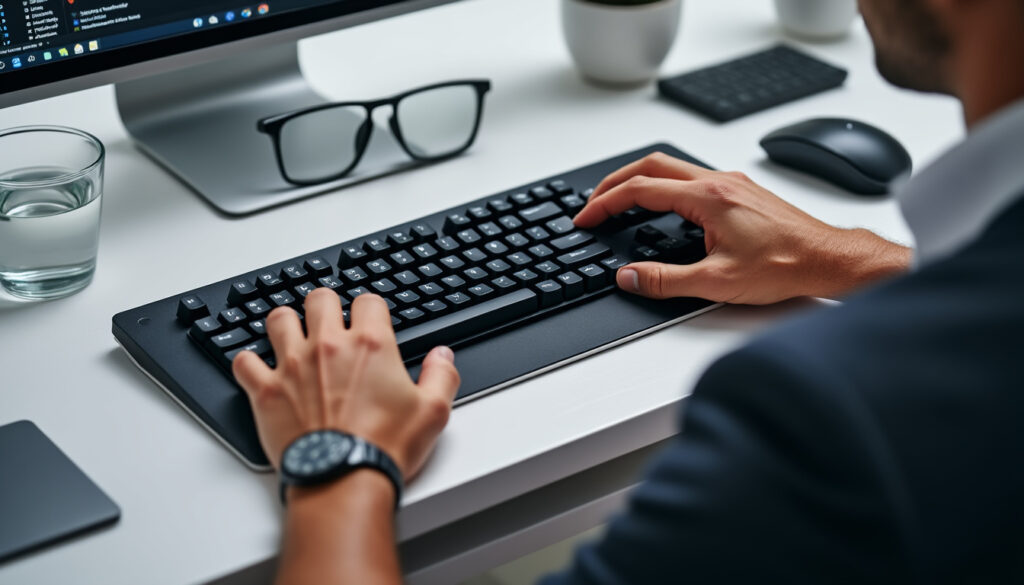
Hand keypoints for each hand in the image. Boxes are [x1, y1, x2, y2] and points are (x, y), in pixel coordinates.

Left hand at [231, 289, 460, 479]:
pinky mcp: (266, 391)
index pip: (368, 301)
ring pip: (279, 319)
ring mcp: (292, 366)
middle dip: (326, 305)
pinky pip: (244, 362)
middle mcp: (328, 346)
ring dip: (286, 324)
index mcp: (370, 345)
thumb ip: (441, 376)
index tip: (370, 321)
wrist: (343, 480)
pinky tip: (258, 369)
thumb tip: (442, 356)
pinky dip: (250, 363)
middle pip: (319, 298)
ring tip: (293, 335)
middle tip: (329, 321)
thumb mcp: (433, 411)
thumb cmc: (384, 448)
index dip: (371, 309)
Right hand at [573, 152, 910, 303]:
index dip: (605, 202)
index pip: (640, 189)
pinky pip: (691, 177)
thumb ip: (664, 281)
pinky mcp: (740, 192)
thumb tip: (629, 277)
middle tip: (594, 202)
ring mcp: (731, 183)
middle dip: (615, 181)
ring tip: (620, 201)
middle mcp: (718, 181)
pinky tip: (663, 208)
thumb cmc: (785, 265)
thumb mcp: (716, 282)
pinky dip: (664, 186)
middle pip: (651, 164)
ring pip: (672, 167)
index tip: (586, 216)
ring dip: (640, 180)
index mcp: (707, 197)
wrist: (827, 260)